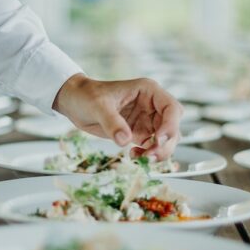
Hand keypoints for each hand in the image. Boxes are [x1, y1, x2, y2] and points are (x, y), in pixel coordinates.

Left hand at [53, 74, 182, 158]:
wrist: (76, 102)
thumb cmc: (87, 96)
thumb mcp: (98, 106)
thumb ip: (112, 122)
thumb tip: (125, 140)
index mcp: (148, 91)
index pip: (172, 108)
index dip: (170, 125)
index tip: (158, 140)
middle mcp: (152, 106)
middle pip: (173, 127)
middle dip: (166, 144)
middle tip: (149, 155)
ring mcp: (148, 120)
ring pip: (166, 140)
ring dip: (158, 152)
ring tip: (140, 158)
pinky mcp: (140, 133)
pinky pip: (153, 147)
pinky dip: (147, 155)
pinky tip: (133, 156)